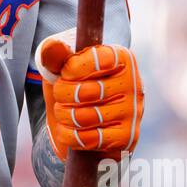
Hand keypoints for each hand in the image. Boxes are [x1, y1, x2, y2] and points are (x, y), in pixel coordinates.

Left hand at [36, 28, 143, 161]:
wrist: (84, 119)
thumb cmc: (74, 84)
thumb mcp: (63, 66)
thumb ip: (55, 53)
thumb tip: (53, 47)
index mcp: (121, 58)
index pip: (96, 60)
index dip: (71, 69)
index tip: (65, 73)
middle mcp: (133, 84)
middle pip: (87, 92)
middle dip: (62, 94)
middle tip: (59, 95)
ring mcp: (133, 112)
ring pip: (86, 117)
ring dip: (64, 116)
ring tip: (61, 111)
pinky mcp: (127, 137)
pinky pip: (91, 139)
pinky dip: (71, 136)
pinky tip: (68, 129)